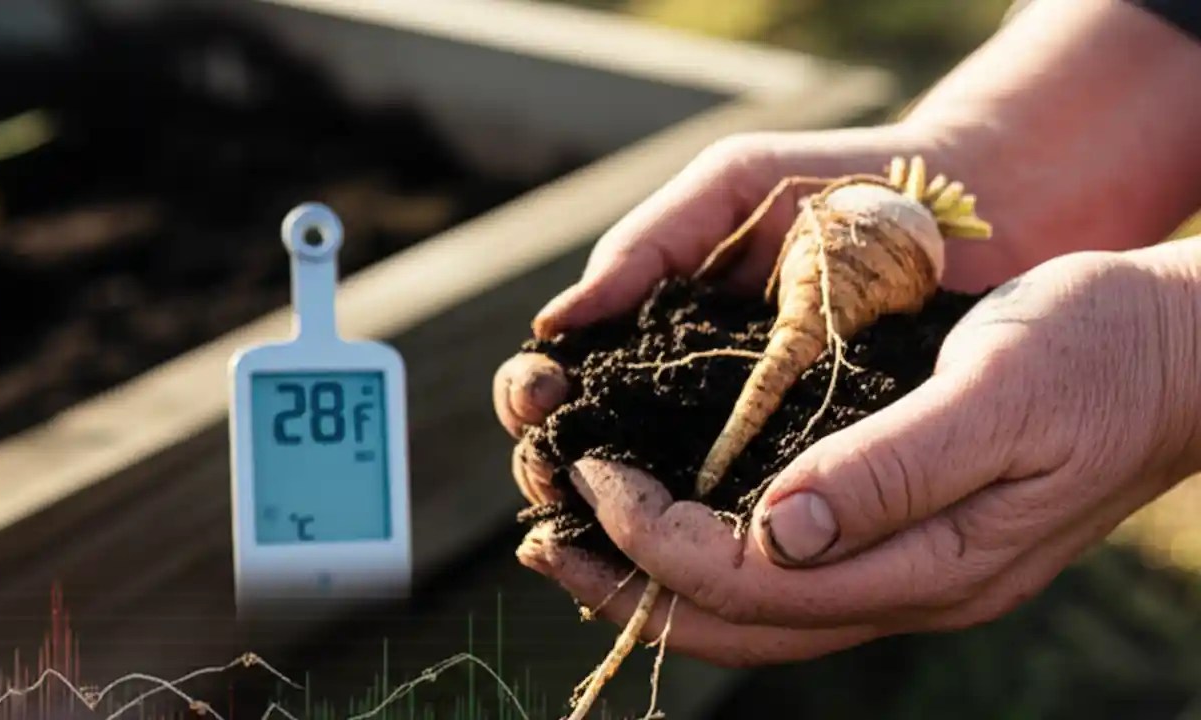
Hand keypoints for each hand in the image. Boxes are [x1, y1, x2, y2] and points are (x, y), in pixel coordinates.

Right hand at [496, 122, 1034, 504]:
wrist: (971, 204)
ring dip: (617, 531)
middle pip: (600, 462)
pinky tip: (686, 552)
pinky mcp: (821, 483)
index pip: (570, 384)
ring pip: (667, 516)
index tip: (537, 397)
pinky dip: (714, 548)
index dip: (537, 399)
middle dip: (559, 472)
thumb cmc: (843, 184)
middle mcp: (694, 400)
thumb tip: (554, 322)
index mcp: (659, 332)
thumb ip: (649, 240)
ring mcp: (755, 448)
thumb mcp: (736, 186)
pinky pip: (758, 530)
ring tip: (596, 522)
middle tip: (555, 469)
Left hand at [515, 246, 1200, 666]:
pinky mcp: (899, 533)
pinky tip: (661, 521)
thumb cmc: (1095, 354)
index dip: (658, 538)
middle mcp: (906, 584)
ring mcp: (903, 568)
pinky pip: (782, 574)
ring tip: (570, 540)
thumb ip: (892, 469)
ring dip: (653, 578)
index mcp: (929, 561)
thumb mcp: (1000, 394)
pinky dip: (704, 553)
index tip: (593, 477)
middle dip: (628, 584)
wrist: (1173, 355)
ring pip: (752, 610)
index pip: (755, 580)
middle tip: (538, 539)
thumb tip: (776, 532)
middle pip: (737, 621)